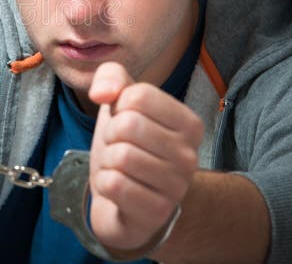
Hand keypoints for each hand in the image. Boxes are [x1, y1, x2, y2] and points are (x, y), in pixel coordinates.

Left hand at [88, 62, 203, 253]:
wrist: (125, 200)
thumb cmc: (126, 145)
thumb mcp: (119, 104)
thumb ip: (112, 78)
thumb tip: (101, 92)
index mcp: (189, 123)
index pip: (137, 95)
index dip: (118, 106)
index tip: (125, 122)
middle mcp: (190, 156)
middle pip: (128, 125)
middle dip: (110, 135)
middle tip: (119, 147)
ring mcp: (176, 187)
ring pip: (120, 156)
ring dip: (108, 161)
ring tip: (120, 169)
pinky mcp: (156, 213)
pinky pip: (113, 185)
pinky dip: (105, 183)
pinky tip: (118, 189)